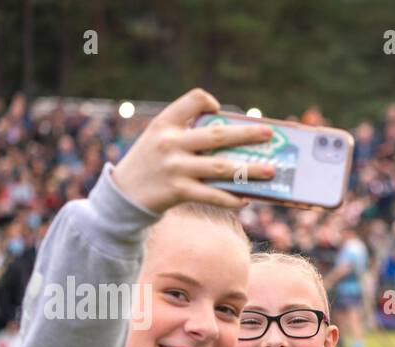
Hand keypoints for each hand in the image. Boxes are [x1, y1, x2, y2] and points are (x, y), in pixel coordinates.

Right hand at [109, 88, 274, 213]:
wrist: (124, 193)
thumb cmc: (152, 162)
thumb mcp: (160, 138)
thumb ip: (188, 132)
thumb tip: (235, 138)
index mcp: (166, 123)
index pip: (193, 100)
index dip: (209, 101)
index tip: (220, 109)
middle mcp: (170, 142)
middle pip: (217, 136)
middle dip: (247, 134)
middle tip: (269, 134)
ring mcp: (175, 167)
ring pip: (220, 167)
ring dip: (249, 169)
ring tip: (271, 170)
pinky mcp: (178, 191)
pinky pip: (212, 195)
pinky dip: (232, 198)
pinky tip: (246, 198)